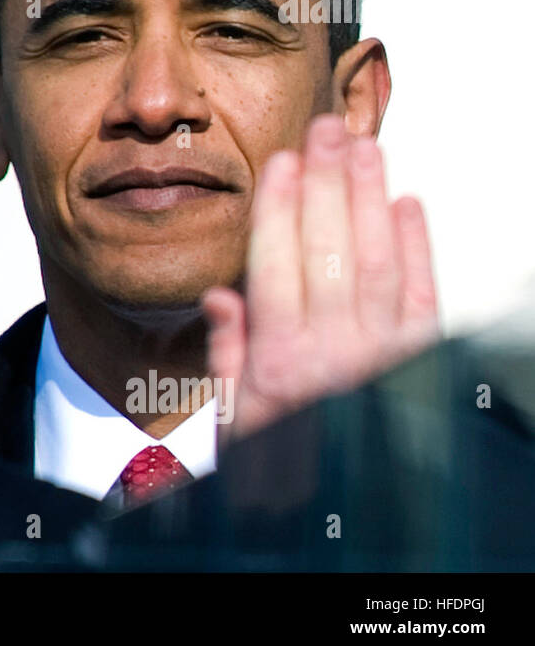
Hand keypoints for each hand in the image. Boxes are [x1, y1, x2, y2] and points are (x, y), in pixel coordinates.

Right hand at [203, 114, 438, 444]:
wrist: (343, 516)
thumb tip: (223, 294)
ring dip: (369, 198)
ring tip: (362, 147)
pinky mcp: (419, 363)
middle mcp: (333, 355)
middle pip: (329, 251)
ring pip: (376, 261)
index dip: (278, 209)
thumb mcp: (231, 420)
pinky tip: (406, 204)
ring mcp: (382, 357)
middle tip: (324, 129)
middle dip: (325, 184)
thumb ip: (228, 355)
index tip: (279, 162)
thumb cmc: (279, 468)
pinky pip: (421, 296)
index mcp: (277, 365)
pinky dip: (417, 247)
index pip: (276, 266)